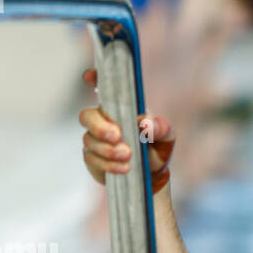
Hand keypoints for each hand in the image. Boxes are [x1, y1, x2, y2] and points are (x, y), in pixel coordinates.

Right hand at [78, 68, 175, 193]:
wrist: (153, 175)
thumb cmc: (157, 147)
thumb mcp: (166, 136)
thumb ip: (160, 127)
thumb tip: (145, 123)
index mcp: (120, 107)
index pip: (102, 87)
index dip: (94, 79)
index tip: (90, 76)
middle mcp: (103, 120)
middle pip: (86, 116)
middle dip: (99, 127)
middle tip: (117, 136)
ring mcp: (95, 139)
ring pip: (89, 140)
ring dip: (109, 150)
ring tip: (128, 155)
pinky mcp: (93, 159)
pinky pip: (92, 159)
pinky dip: (109, 164)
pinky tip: (125, 167)